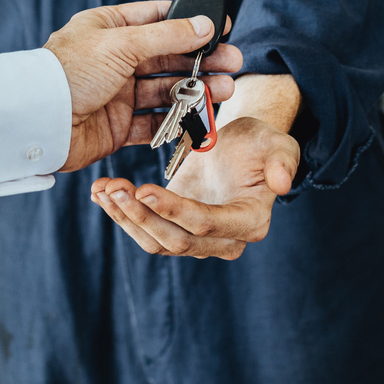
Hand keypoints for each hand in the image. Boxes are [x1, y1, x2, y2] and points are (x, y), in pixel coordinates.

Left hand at [44, 1, 240, 171]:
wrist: (38, 122)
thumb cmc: (68, 73)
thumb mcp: (122, 44)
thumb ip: (167, 36)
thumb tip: (204, 25)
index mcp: (109, 29)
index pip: (157, 19)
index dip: (190, 22)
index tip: (221, 26)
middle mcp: (114, 60)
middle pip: (168, 57)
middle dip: (201, 60)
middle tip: (233, 62)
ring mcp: (117, 94)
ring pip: (165, 90)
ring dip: (196, 89)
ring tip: (225, 90)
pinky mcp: (118, 126)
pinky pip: (155, 122)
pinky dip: (178, 120)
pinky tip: (201, 117)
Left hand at [89, 115, 300, 259]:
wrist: (241, 145)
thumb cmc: (260, 143)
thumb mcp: (277, 143)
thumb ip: (283, 161)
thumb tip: (283, 184)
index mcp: (250, 221)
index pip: (206, 224)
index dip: (174, 211)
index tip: (145, 190)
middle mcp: (223, 240)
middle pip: (176, 240)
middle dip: (141, 216)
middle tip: (113, 188)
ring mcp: (196, 238)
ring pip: (154, 240)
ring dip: (124, 218)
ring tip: (102, 189)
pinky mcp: (174, 228)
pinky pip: (145, 229)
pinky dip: (120, 213)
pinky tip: (100, 192)